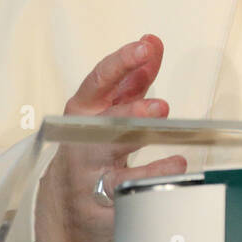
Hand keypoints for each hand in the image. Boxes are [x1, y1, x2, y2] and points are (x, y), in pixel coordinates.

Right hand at [33, 34, 186, 241]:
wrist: (65, 200)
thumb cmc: (92, 142)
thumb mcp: (109, 106)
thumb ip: (133, 76)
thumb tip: (152, 42)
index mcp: (85, 108)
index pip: (101, 79)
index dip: (122, 61)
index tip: (145, 48)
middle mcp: (83, 137)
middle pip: (107, 122)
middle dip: (133, 113)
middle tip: (161, 107)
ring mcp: (90, 170)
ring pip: (115, 162)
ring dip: (144, 155)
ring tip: (176, 154)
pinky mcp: (101, 200)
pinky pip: (127, 191)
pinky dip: (152, 180)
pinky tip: (175, 169)